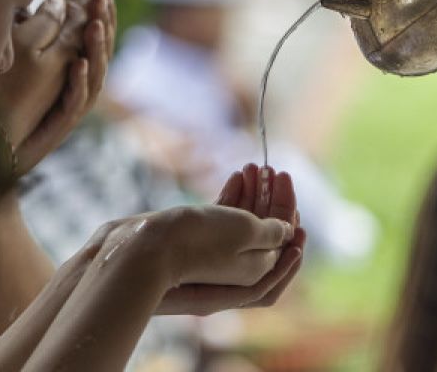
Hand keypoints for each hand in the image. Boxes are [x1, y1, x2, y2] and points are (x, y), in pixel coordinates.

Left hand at [0, 0, 116, 174]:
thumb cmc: (4, 99)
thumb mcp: (22, 53)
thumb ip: (42, 28)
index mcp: (72, 62)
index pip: (91, 31)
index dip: (96, 9)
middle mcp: (78, 81)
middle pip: (100, 50)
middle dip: (102, 22)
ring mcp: (72, 103)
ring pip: (94, 73)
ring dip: (96, 48)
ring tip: (94, 25)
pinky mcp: (62, 124)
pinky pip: (76, 102)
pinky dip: (78, 82)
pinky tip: (76, 63)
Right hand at [156, 164, 306, 315]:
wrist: (147, 248)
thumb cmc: (202, 239)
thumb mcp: (248, 231)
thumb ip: (273, 231)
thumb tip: (290, 231)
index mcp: (257, 269)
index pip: (284, 238)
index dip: (288, 208)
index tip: (285, 181)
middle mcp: (239, 266)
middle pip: (266, 229)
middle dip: (271, 197)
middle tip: (273, 170)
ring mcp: (217, 254)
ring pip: (243, 221)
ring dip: (252, 193)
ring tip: (252, 166)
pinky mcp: (198, 242)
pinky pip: (222, 220)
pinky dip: (232, 198)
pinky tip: (236, 176)